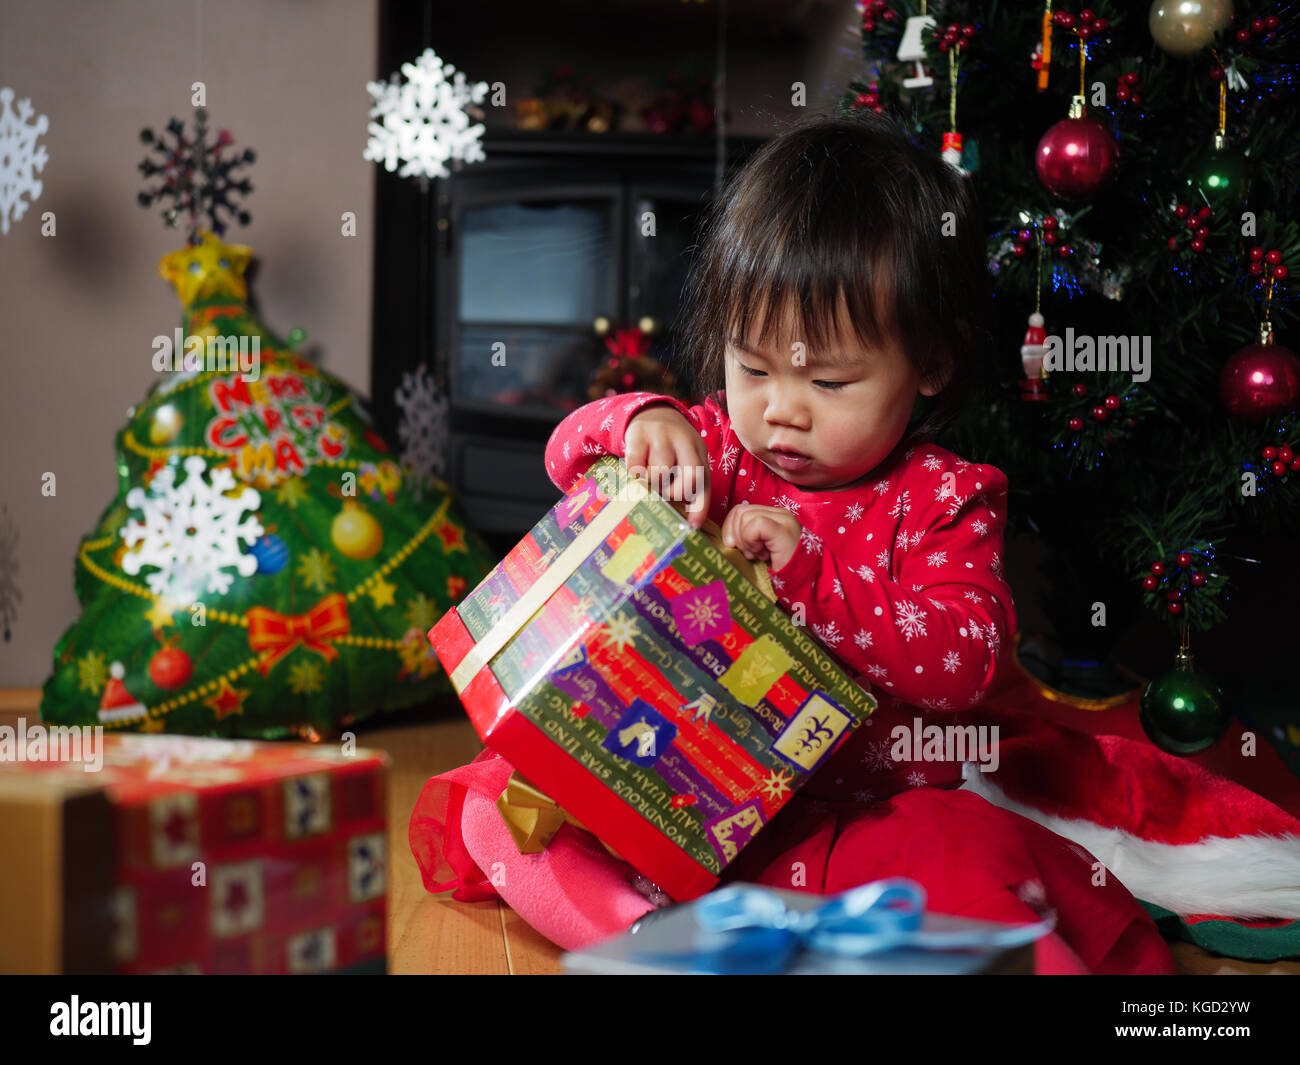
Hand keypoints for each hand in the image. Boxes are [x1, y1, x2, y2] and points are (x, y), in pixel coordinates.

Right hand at [623, 405, 710, 526]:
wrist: (652, 413)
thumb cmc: (670, 447)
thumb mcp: (684, 459)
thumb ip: (686, 484)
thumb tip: (686, 522)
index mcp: (699, 452)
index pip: (704, 482)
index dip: (700, 507)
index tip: (692, 526)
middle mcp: (685, 442)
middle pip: (690, 477)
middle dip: (676, 493)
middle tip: (664, 493)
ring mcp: (662, 437)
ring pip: (660, 473)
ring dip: (653, 484)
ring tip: (649, 479)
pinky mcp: (638, 435)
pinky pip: (635, 466)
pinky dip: (634, 474)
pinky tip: (636, 469)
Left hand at [720, 504, 801, 571]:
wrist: (804, 584)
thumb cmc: (780, 571)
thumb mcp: (758, 550)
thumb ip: (745, 537)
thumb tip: (726, 537)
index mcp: (773, 517)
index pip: (741, 510)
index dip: (731, 529)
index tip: (740, 549)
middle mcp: (779, 514)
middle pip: (740, 511)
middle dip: (736, 535)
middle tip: (750, 554)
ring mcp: (783, 519)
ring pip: (745, 516)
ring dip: (746, 541)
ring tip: (759, 555)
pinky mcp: (783, 529)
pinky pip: (754, 525)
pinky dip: (751, 541)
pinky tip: (762, 554)